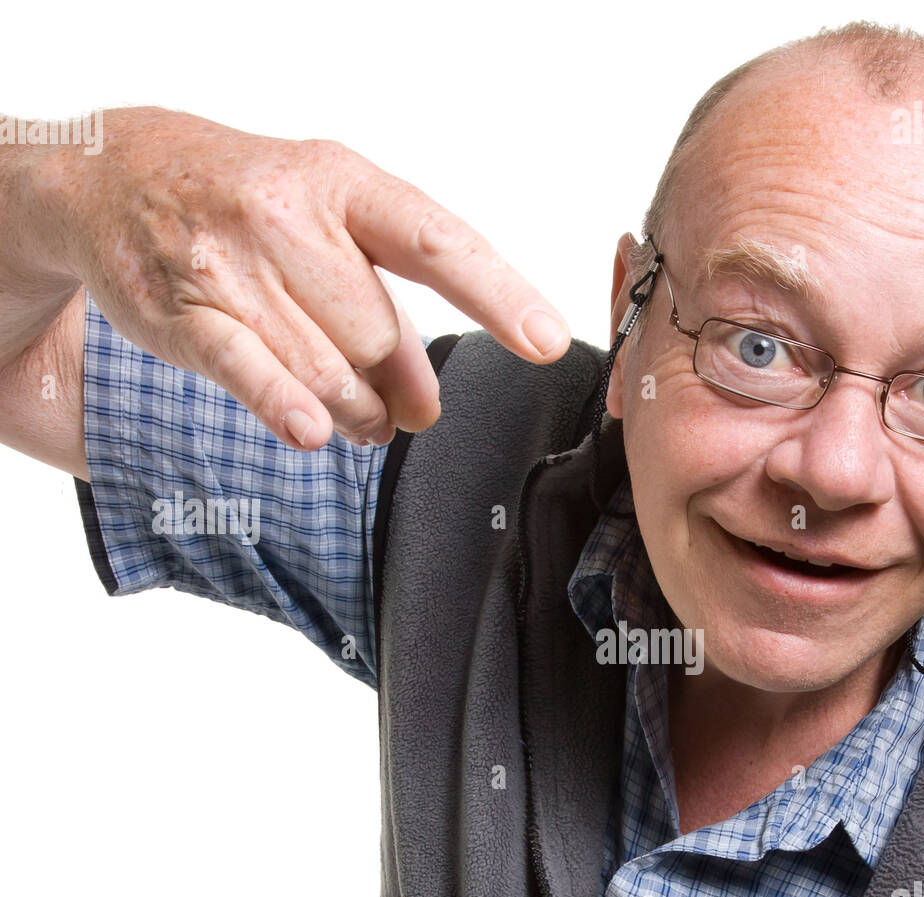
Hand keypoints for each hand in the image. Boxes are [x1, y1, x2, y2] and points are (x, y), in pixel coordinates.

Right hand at [32, 106, 571, 449]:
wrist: (112, 173)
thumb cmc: (244, 204)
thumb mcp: (325, 226)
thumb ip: (382, 307)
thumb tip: (423, 407)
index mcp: (342, 184)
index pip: (437, 242)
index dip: (498, 294)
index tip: (547, 340)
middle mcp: (288, 216)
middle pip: (379, 335)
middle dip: (396, 386)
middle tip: (396, 410)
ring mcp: (232, 263)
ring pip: (326, 370)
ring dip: (352, 413)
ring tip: (354, 420)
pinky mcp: (185, 310)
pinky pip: (249, 370)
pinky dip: (284, 406)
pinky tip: (311, 432)